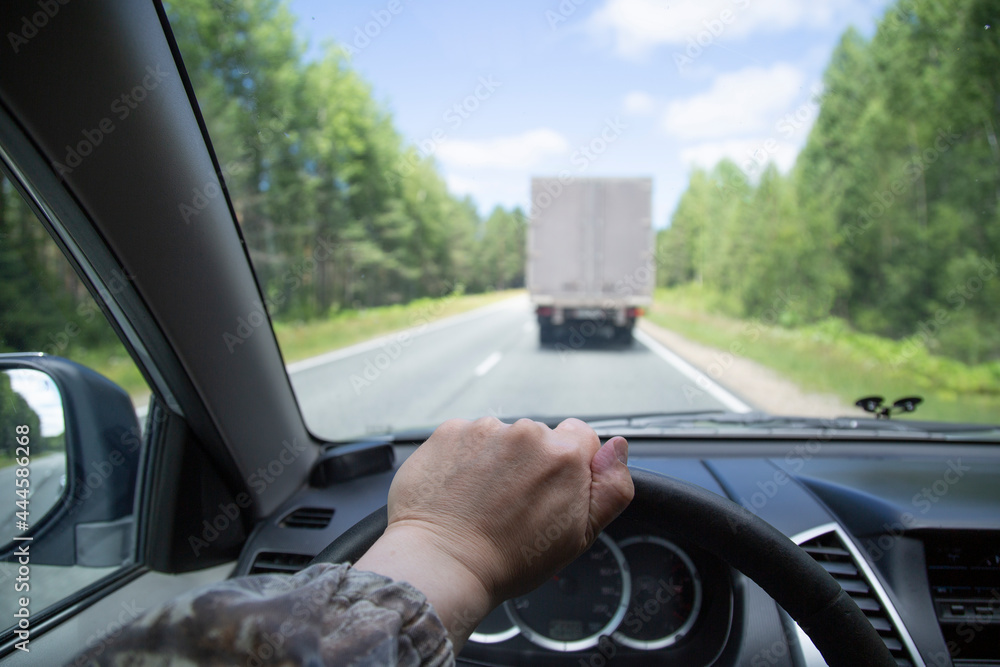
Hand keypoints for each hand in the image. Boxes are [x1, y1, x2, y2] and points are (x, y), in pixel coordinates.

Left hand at [353, 417, 633, 650]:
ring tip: (483, 501)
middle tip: (514, 505)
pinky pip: (467, 438)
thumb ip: (612, 488)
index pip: (581, 437)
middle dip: (532, 464)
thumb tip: (618, 447)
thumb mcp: (580, 535)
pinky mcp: (449, 432)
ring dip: (497, 460)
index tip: (551, 492)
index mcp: (564, 455)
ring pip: (502, 438)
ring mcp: (484, 429)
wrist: (443, 563)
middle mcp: (526, 433)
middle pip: (539, 438)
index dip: (570, 467)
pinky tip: (460, 490)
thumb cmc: (510, 560)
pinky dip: (466, 458)